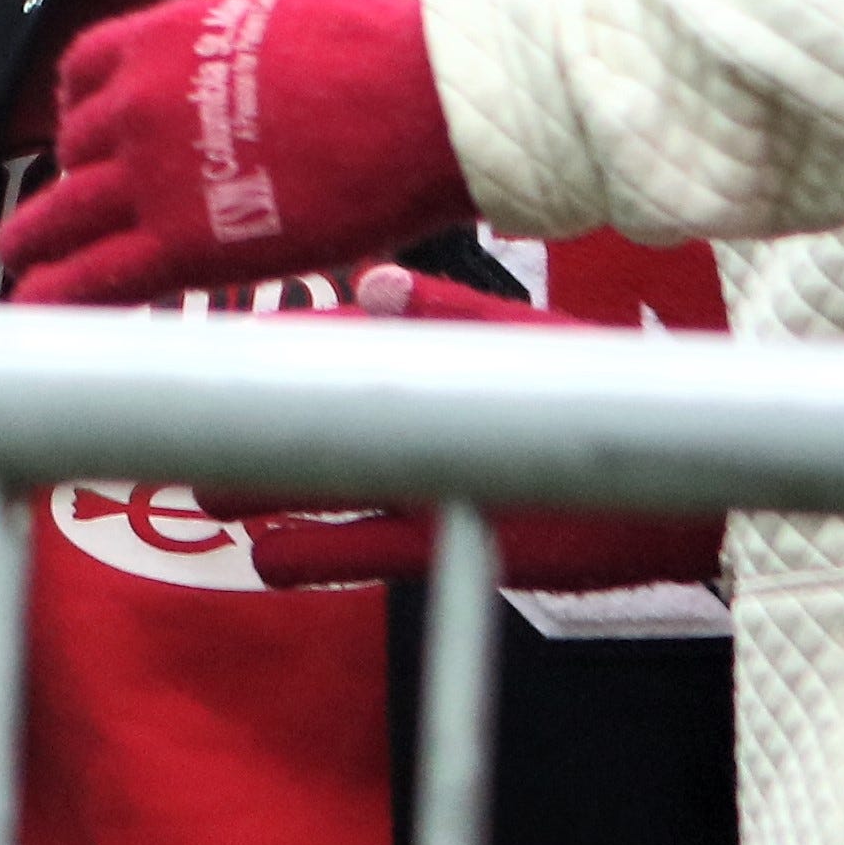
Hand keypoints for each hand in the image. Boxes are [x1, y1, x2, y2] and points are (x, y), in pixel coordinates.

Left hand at [0, 0, 471, 304]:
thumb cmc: (372, 40)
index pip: (83, 73)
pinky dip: (60, 295)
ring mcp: (155, 175)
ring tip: (19, 263)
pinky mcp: (186, 242)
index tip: (85, 131)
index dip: (78, 106)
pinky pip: (99, 275)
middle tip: (79, 203)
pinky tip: (38, 311)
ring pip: (66, 214)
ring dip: (35, 241)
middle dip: (73, 176)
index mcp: (157, 41)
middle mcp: (138, 105)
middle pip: (76, 149)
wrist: (428, 106)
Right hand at [191, 269, 725, 591]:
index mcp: (415, 353)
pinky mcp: (449, 539)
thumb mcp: (527, 345)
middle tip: (158, 428)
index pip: (313, 346)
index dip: (248, 349)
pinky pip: (368, 551)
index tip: (181, 347)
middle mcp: (404, 417)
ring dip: (264, 492)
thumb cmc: (601, 388)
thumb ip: (452, 320)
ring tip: (201, 495)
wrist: (685, 482)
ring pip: (322, 486)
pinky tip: (267, 560)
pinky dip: (317, 556)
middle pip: (301, 421)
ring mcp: (420, 479)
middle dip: (235, 423)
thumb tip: (377, 284)